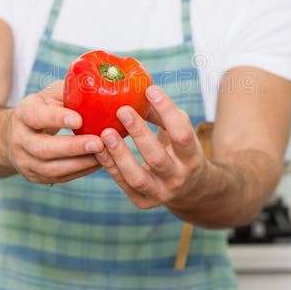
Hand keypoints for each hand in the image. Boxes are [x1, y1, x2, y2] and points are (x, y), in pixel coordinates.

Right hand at [6, 81, 103, 183]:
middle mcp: (19, 139)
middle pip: (43, 148)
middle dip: (73, 147)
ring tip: (103, 154)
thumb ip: (69, 91)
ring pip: (51, 168)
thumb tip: (99, 86)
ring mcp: (25, 161)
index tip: (79, 120)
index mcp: (23, 114)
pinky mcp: (35, 176)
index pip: (36, 117)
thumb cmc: (43, 109)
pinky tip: (98, 162)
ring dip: (80, 163)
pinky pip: (60, 177)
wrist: (17, 135)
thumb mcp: (50, 95)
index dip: (56, 119)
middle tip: (98, 142)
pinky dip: (81, 171)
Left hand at [95, 85, 207, 208]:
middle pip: (157, 157)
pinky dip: (109, 165)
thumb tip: (137, 87)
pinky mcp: (143, 201)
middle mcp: (178, 178)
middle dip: (139, 133)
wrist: (187, 188)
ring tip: (106, 132)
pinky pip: (122, 183)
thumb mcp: (179, 131)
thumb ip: (162, 114)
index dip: (167, 111)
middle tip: (122, 110)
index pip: (182, 134)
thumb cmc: (179, 149)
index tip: (150, 90)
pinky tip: (98, 147)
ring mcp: (160, 193)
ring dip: (119, 154)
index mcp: (192, 157)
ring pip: (137, 176)